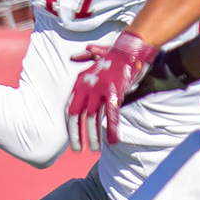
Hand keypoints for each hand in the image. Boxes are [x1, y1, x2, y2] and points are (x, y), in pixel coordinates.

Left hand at [68, 32, 161, 151]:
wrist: (129, 48)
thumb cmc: (114, 55)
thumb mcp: (94, 57)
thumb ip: (83, 58)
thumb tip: (73, 56)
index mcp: (79, 83)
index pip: (69, 109)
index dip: (70, 126)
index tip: (72, 138)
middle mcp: (86, 88)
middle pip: (77, 117)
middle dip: (77, 135)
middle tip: (77, 150)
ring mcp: (99, 91)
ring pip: (93, 119)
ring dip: (94, 136)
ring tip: (94, 149)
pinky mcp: (114, 93)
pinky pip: (111, 115)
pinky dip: (111, 129)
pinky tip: (112, 141)